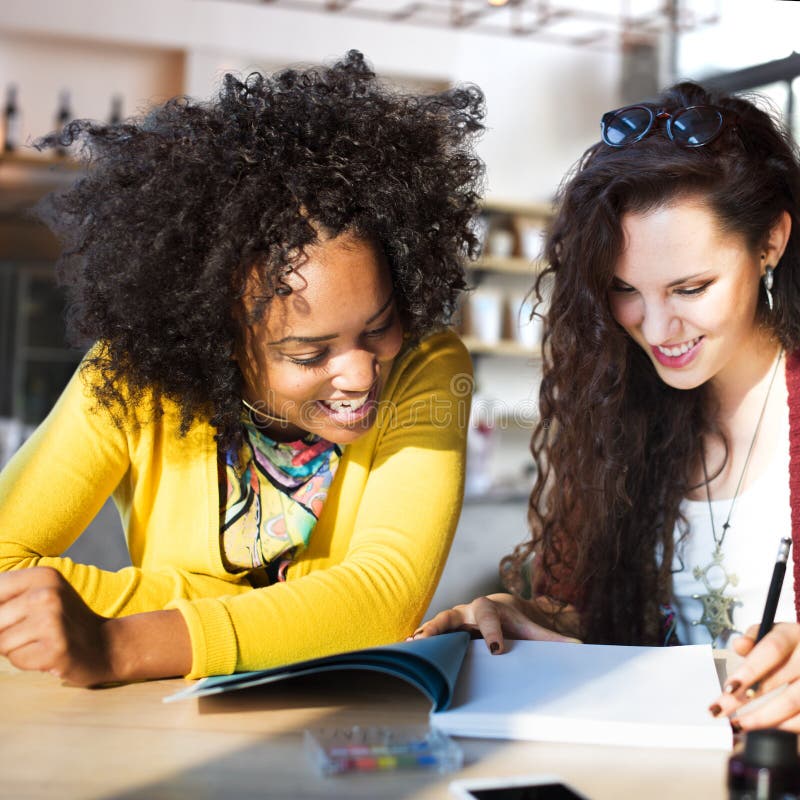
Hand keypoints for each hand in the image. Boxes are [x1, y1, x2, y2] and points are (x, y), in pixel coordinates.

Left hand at [0, 566, 113, 686]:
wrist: (107, 644)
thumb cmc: (63, 623)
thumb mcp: (40, 598)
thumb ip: (5, 602)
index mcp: (43, 575)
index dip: (0, 613)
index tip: (12, 618)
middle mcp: (48, 593)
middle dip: (4, 633)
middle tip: (30, 632)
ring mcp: (53, 620)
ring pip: (1, 643)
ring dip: (15, 649)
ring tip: (40, 642)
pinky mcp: (56, 647)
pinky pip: (17, 660)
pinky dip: (27, 662)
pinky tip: (48, 654)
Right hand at [410, 592, 580, 653]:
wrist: (499, 608)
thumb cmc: (514, 619)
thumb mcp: (530, 627)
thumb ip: (550, 637)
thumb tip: (580, 646)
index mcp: (489, 608)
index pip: (490, 619)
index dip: (493, 633)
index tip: (496, 649)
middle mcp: (466, 611)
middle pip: (450, 615)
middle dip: (440, 626)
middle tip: (429, 639)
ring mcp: (452, 620)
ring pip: (435, 625)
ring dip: (423, 635)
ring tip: (410, 645)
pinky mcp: (444, 631)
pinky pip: (429, 634)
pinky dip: (420, 641)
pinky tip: (406, 649)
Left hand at [709, 623, 799, 731]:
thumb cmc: (790, 644)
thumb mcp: (773, 631)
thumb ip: (753, 637)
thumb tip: (739, 645)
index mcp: (792, 635)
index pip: (771, 651)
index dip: (750, 670)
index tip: (728, 688)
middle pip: (777, 681)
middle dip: (744, 699)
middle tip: (719, 710)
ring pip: (793, 703)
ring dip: (763, 718)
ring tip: (739, 724)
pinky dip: (785, 725)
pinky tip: (767, 726)